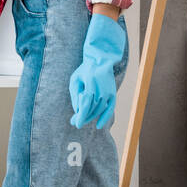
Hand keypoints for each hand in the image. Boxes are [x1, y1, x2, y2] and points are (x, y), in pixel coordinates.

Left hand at [69, 14, 125, 128]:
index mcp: (91, 83)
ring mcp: (109, 91)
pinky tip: (98, 126)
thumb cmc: (84, 70)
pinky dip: (105, 117)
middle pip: (92, 108)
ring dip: (90, 117)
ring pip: (99, 109)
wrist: (101, 60)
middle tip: (74, 122)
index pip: (86, 103)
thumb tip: (77, 111)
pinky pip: (110, 108)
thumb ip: (75, 95)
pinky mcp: (113, 93)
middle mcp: (101, 88)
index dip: (81, 115)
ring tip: (80, 120)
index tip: (75, 124)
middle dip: (83, 117)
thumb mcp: (75, 79)